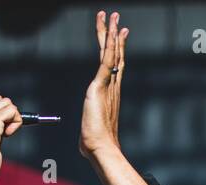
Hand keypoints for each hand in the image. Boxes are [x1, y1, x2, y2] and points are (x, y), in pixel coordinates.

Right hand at [0, 95, 22, 184]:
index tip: (1, 133)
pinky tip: (8, 134)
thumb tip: (1, 136)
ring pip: (7, 103)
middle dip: (8, 114)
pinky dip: (16, 121)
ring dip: (13, 117)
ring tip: (6, 134)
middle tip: (5, 134)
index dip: (0, 115)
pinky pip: (11, 110)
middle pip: (0, 100)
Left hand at [79, 10, 128, 157]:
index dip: (116, 49)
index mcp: (111, 93)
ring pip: (112, 53)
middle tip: (117, 18)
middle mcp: (113, 86)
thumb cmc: (96, 144)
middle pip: (115, 55)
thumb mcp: (91, 131)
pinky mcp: (100, 85)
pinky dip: (109, 44)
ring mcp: (109, 84)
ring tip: (113, 16)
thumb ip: (90, 129)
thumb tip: (85, 142)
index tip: (120, 35)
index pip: (115, 66)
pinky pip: (107, 59)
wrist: (101, 147)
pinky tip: (111, 30)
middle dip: (115, 35)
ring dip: (112, 33)